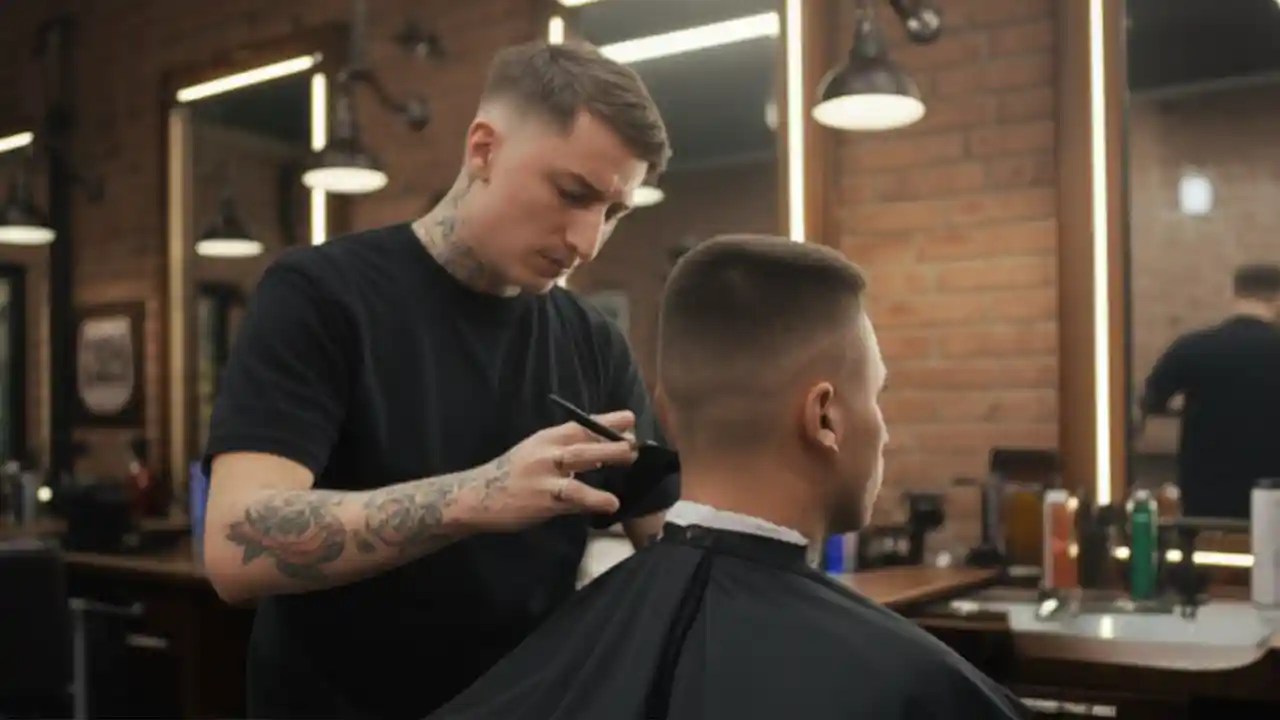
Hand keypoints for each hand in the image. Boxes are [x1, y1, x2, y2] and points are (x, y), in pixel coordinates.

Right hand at [461, 410, 639, 532]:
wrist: (477, 497)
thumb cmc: (511, 477)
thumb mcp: (536, 456)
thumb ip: (566, 455)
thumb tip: (602, 459)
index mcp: (546, 437)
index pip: (580, 424)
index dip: (606, 421)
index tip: (629, 419)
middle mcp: (547, 449)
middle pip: (584, 437)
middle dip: (612, 437)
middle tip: (636, 441)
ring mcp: (545, 472)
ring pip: (581, 458)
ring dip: (607, 455)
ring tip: (631, 458)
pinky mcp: (543, 496)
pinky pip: (574, 495)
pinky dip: (594, 498)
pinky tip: (611, 503)